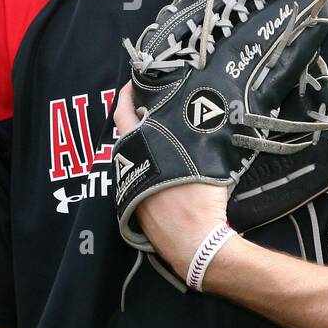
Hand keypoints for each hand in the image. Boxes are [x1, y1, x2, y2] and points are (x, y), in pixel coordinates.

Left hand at [113, 81, 229, 277]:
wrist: (196, 245)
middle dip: (134, 116)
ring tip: (161, 130)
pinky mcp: (138, 209)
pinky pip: (139, 177)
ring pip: (131, 158)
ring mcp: (131, 192)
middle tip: (150, 102)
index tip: (134, 82)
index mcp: (138, 153)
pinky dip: (148, 166)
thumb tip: (203, 111)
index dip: (126, 94)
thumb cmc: (200, 201)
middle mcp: (128, 171)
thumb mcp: (202, 159)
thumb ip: (196, 135)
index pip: (124, 115)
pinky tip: (166, 165)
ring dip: (142, 143)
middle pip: (124, 135)